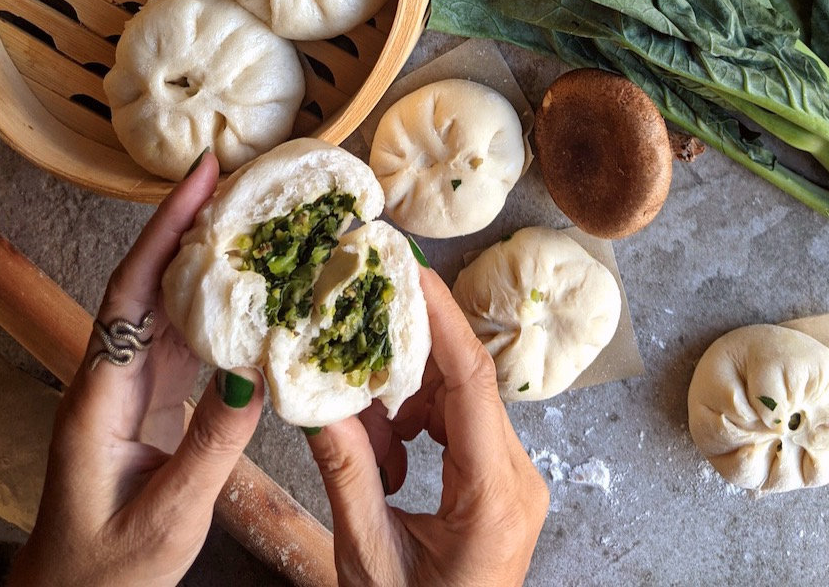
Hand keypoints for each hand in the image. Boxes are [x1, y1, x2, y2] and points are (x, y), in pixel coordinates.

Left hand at [9, 154, 264, 586]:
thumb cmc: (105, 573)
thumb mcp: (167, 517)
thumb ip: (213, 445)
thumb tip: (260, 368)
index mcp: (101, 395)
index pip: (132, 290)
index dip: (166, 229)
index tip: (202, 177)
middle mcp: (113, 375)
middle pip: (152, 279)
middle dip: (195, 222)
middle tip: (248, 180)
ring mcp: (134, 384)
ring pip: (173, 302)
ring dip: (213, 257)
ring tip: (261, 220)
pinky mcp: (155, 397)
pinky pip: (190, 336)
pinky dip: (224, 305)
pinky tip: (257, 290)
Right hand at [306, 268, 549, 586]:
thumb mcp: (368, 558)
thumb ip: (344, 471)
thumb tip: (311, 397)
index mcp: (495, 496)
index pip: (473, 383)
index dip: (441, 318)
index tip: (410, 271)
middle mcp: (517, 477)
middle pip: (466, 383)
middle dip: (409, 351)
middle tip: (363, 311)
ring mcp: (512, 478)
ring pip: (458, 401)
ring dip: (405, 398)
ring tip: (362, 423)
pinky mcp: (497, 481)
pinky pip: (457, 426)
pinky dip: (414, 423)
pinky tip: (383, 448)